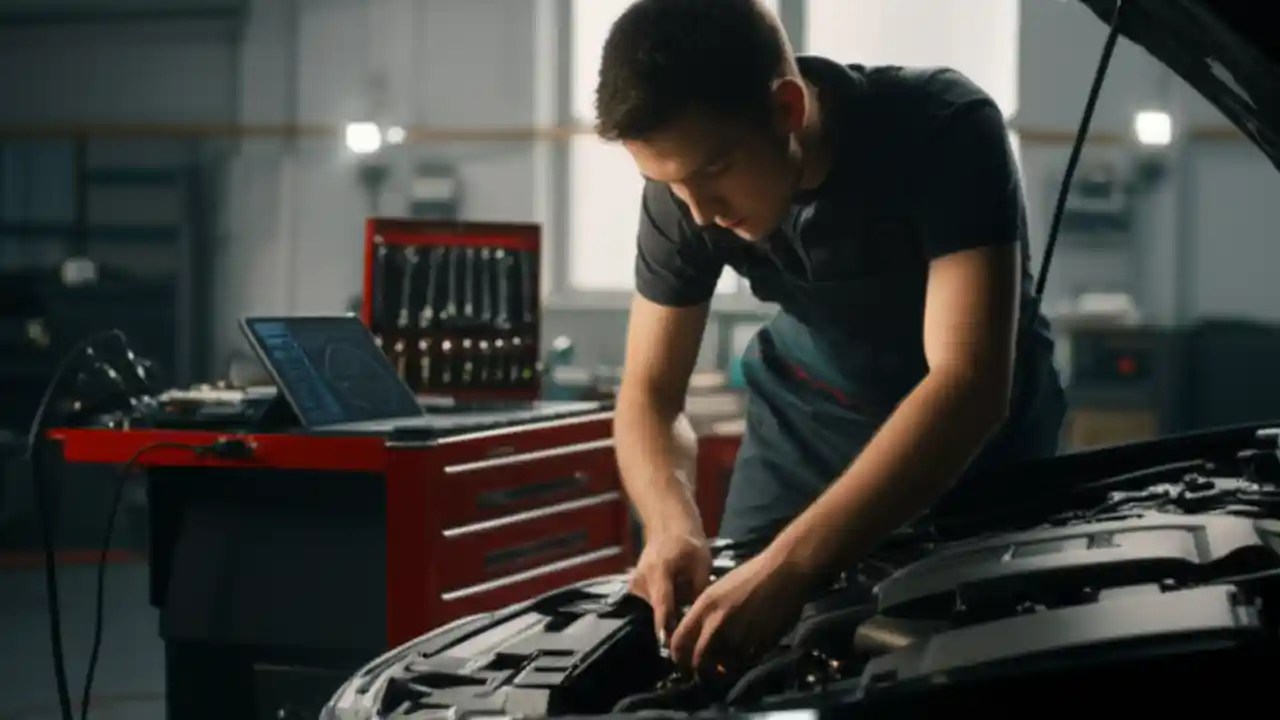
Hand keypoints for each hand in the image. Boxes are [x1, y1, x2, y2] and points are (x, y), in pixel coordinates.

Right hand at [628, 524, 712, 646]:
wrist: (667, 526)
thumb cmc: (688, 543)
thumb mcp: (702, 564)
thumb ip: (698, 592)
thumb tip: (700, 619)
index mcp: (659, 572)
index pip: (662, 605)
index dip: (665, 627)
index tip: (667, 646)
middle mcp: (641, 580)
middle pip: (659, 610)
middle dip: (676, 619)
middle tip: (693, 621)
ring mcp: (635, 584)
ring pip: (656, 607)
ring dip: (672, 608)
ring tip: (686, 593)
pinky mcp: (634, 587)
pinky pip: (653, 602)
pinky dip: (665, 602)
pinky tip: (675, 589)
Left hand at [669, 543, 814, 674]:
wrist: (783, 571)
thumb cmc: (752, 576)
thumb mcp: (719, 590)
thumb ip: (706, 615)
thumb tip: (697, 638)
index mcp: (704, 607)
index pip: (678, 642)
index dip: (679, 658)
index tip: (684, 664)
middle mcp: (717, 623)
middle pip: (698, 661)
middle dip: (700, 671)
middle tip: (705, 673)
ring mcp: (738, 635)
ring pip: (722, 666)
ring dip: (724, 669)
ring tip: (729, 664)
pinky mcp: (759, 643)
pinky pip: (745, 664)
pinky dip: (743, 665)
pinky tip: (747, 654)